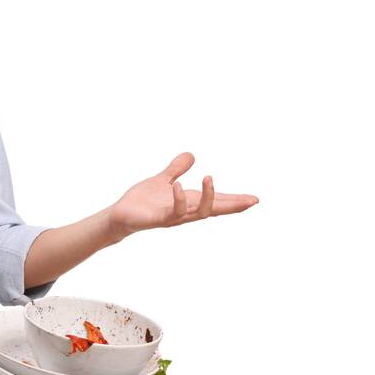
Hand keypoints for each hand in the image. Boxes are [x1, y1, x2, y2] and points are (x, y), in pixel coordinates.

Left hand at [108, 153, 258, 237]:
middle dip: (234, 205)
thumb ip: (176, 168)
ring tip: (209, 178)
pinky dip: (177, 199)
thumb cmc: (141, 201)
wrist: (119, 215)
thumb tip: (191, 155)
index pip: (216, 201)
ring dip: (207, 197)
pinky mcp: (158, 219)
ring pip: (198, 212)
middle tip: (253, 201)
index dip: (235, 200)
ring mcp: (173, 217)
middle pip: (215, 210)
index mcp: (189, 201)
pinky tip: (178, 186)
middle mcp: (185, 211)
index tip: (255, 199)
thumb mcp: (162, 179)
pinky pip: (173, 212)